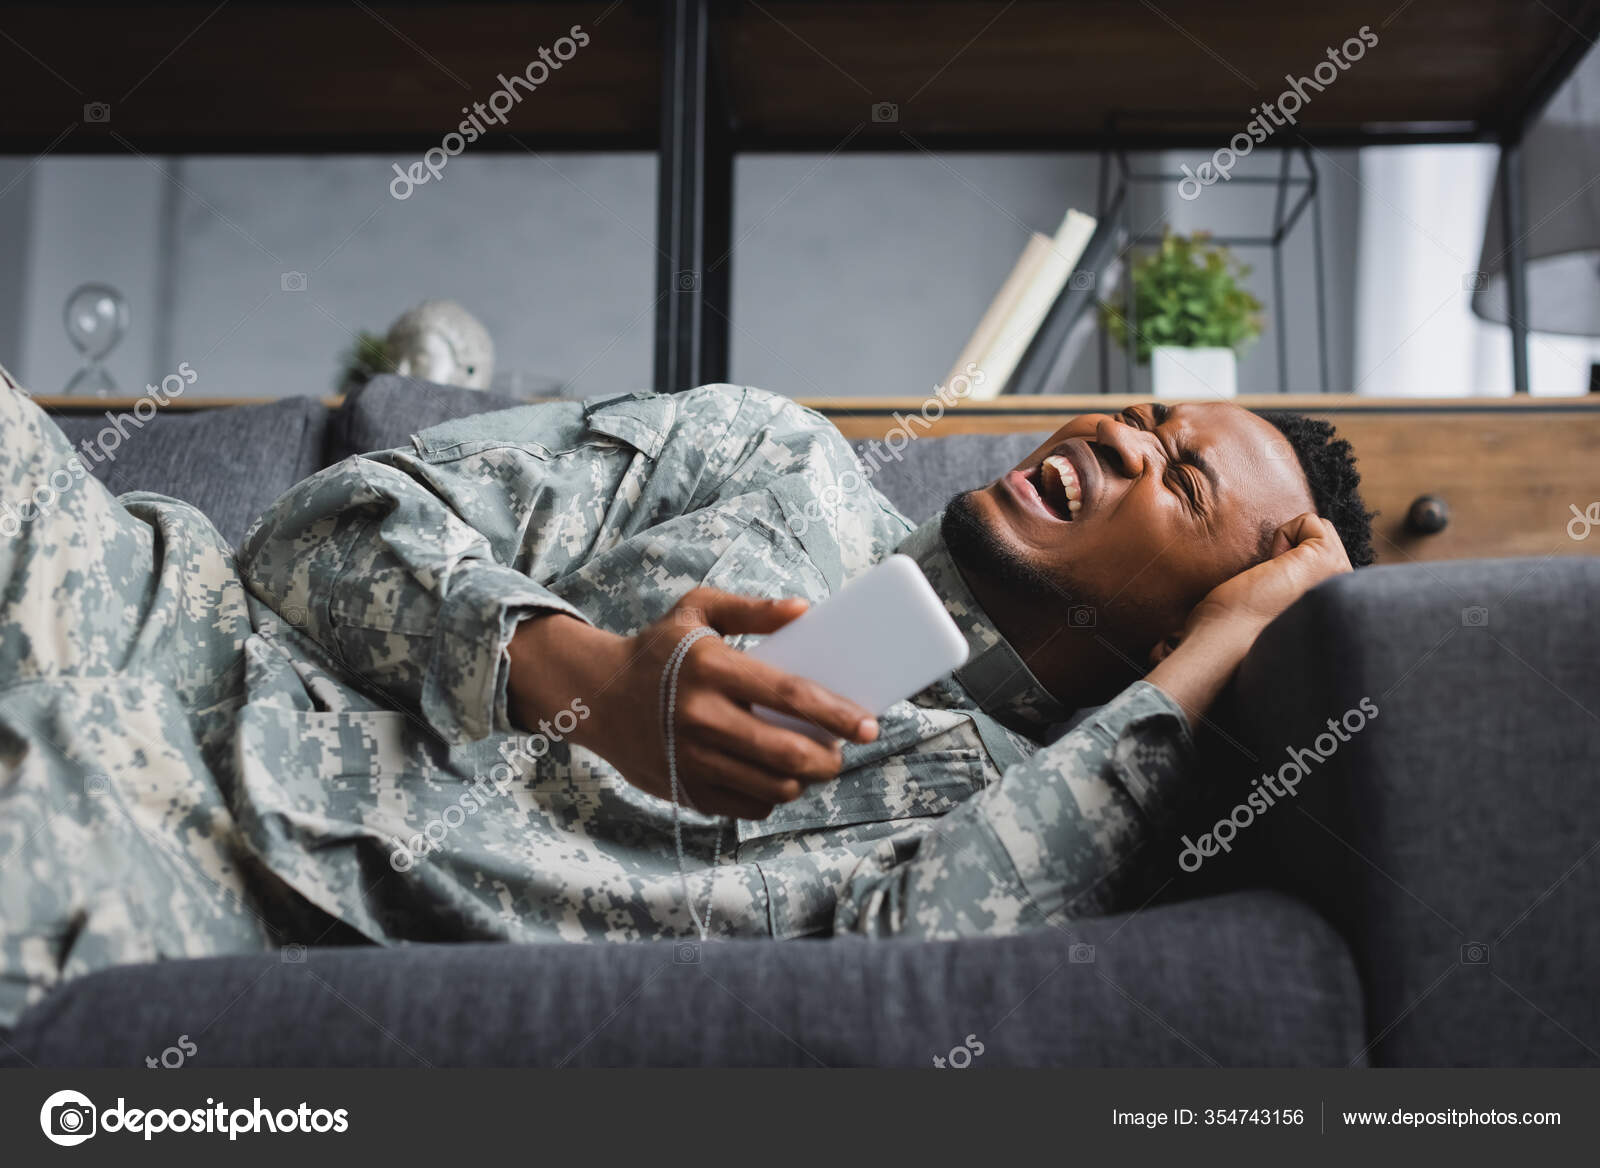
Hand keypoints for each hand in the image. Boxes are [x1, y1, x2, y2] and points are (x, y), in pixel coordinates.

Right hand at [507, 588, 878, 819]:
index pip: (791, 696)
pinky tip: (776, 778)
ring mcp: (692, 760)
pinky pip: (747, 806)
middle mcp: (701, 717)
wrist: (595, 696)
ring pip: (772, 786)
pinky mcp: (685, 791)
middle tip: (842, 752)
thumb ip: (753, 609)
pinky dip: (771, 796)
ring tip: (812, 764)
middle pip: (788, 753)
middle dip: (830, 759)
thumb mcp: (698, 611)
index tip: (869, 725)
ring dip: (804, 780)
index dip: (837, 714)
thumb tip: (805, 610)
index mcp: (711, 668)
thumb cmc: (658, 649)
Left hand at [1146, 512, 1351, 720]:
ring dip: (1284, 545)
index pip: (1320, 558)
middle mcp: (1343, 595)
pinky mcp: (1330, 560)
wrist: (1224, 643)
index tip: (1266, 593)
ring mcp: (1342, 578)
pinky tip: (1271, 566)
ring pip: (1318, 531)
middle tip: (1266, 586)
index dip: (1286, 563)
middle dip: (1288, 551)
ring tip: (1268, 579)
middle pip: (1321, 542)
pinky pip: (1313, 521)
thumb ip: (1283, 587)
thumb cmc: (1232, 628)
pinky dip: (1285, 532)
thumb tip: (1274, 566)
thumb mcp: (1264, 604)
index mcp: (1330, 606)